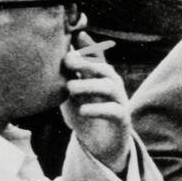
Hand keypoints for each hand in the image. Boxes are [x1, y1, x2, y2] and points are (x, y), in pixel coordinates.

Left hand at [61, 49, 132, 173]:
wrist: (98, 145)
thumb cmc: (84, 115)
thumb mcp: (70, 95)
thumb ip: (67, 77)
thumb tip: (59, 55)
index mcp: (100, 78)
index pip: (96, 58)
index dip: (89, 47)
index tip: (78, 35)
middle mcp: (113, 86)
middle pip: (104, 69)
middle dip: (87, 63)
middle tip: (68, 62)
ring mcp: (120, 102)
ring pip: (110, 87)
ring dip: (89, 85)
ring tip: (71, 89)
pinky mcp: (122, 120)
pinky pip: (114, 111)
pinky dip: (98, 109)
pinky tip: (83, 110)